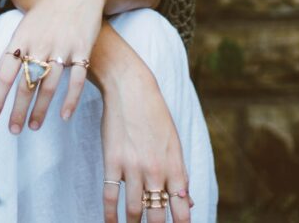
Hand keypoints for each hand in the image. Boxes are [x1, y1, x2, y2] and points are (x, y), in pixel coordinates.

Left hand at [0, 0, 108, 132]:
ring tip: (34, 127)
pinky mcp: (82, 49)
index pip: (5, 73)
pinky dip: (70, 99)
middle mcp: (39, 44)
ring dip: (40, 109)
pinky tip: (64, 116)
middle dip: (17, 110)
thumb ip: (8, 56)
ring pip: (49, 85)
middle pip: (25, 83)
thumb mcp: (23, 30)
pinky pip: (76, 79)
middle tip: (12, 131)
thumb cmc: (46, 13)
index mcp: (21, 40)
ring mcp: (61, 47)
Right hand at [99, 45, 193, 222]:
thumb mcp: (174, 142)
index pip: (181, 207)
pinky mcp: (113, 161)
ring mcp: (134, 166)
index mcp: (175, 165)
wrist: (130, 89)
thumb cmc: (154, 114)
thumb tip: (188, 201)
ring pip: (135, 209)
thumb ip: (180, 173)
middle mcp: (156, 170)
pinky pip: (111, 195)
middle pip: (157, 213)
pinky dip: (110, 213)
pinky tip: (111, 222)